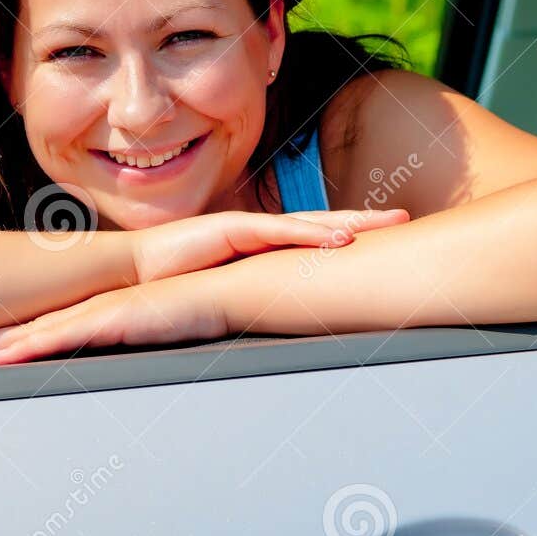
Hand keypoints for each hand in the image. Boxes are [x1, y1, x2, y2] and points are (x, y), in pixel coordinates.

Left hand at [0, 274, 224, 364]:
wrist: (221, 289)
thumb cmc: (192, 306)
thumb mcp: (152, 326)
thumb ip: (130, 335)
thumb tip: (116, 348)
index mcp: (94, 312)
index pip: (38, 324)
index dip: (1, 332)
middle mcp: (88, 309)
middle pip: (23, 326)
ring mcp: (96, 314)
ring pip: (32, 332)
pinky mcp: (111, 322)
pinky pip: (63, 338)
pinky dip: (30, 349)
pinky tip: (1, 360)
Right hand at [129, 207, 408, 283]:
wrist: (132, 272)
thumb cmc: (173, 281)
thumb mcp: (226, 290)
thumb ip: (253, 296)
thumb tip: (280, 317)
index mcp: (261, 245)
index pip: (313, 236)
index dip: (349, 232)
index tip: (386, 236)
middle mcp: (259, 231)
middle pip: (322, 221)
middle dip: (365, 218)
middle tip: (404, 218)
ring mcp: (246, 227)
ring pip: (309, 221)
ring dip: (349, 222)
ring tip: (386, 223)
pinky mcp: (231, 230)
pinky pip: (279, 231)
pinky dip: (311, 234)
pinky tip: (340, 238)